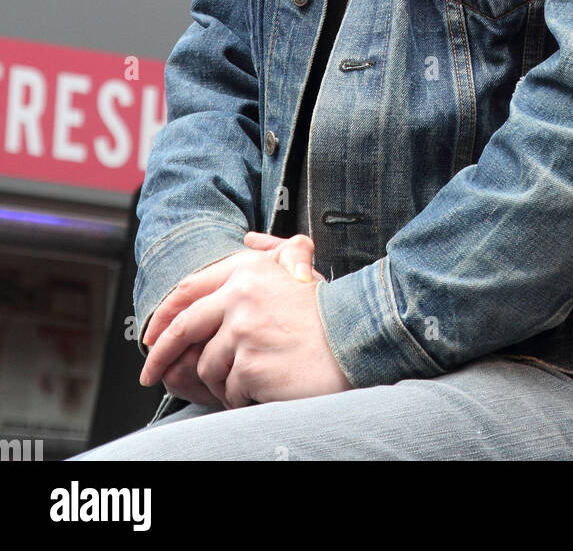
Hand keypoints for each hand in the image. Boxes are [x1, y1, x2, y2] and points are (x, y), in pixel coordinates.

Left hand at [140, 237, 349, 406]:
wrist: (355, 344)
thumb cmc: (328, 314)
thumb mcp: (301, 270)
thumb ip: (273, 252)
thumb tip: (249, 241)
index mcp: (248, 269)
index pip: (189, 289)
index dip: (164, 314)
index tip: (151, 335)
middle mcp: (241, 294)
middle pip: (183, 327)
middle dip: (160, 355)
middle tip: (149, 375)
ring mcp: (244, 329)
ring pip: (207, 365)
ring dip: (223, 380)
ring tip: (251, 381)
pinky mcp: (249, 363)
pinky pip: (228, 389)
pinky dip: (241, 397)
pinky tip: (264, 390)